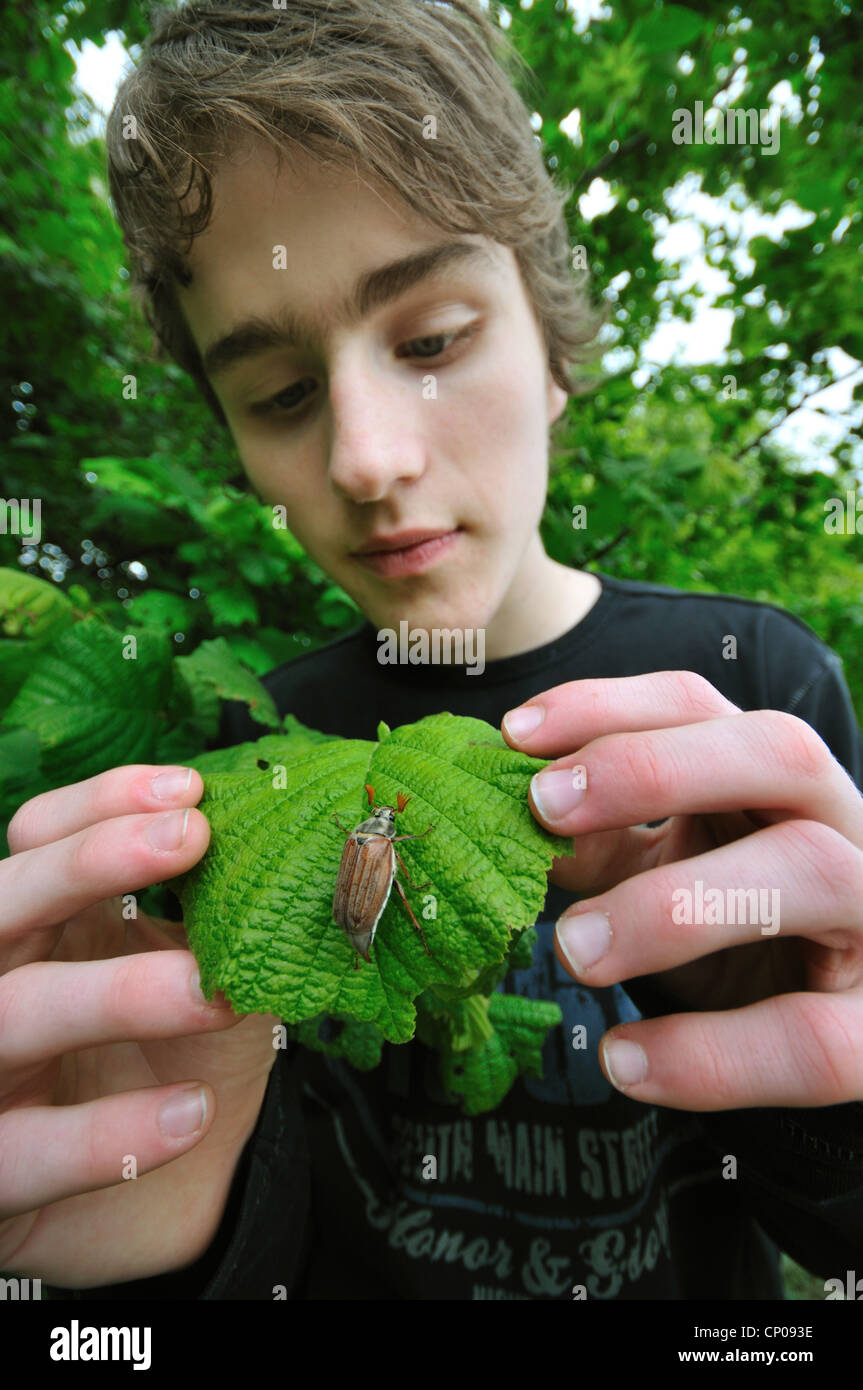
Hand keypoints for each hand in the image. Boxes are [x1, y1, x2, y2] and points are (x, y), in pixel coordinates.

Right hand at [0, 766, 279, 1287]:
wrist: (183, 1190)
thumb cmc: (186, 1063)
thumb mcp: (214, 982)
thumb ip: (228, 929)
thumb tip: (290, 858)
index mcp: (45, 927)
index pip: (35, 837)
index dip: (98, 805)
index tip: (189, 790)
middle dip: (87, 860)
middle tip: (189, 838)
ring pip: (6, 1015)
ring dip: (107, 992)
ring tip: (209, 989)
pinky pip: (20, 1154)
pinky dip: (103, 1137)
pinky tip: (186, 1114)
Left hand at [502, 672, 862, 1111]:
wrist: (832, 1034)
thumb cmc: (739, 935)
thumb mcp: (667, 874)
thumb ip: (602, 845)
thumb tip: (509, 821)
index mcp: (776, 779)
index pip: (702, 706)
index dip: (610, 707)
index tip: (514, 735)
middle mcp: (844, 825)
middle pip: (780, 750)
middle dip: (654, 766)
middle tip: (544, 806)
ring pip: (812, 873)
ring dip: (679, 905)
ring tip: (571, 951)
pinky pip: (813, 1039)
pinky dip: (713, 1055)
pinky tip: (622, 1062)